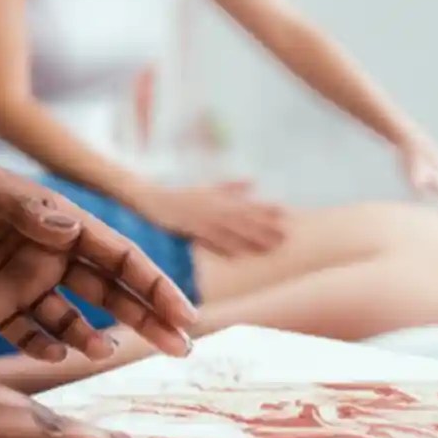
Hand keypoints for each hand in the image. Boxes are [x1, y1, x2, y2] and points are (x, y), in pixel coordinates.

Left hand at [0, 144, 198, 361]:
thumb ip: (22, 206)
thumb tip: (69, 229)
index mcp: (58, 220)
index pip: (119, 256)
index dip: (154, 284)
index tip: (184, 313)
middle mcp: (48, 254)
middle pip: (109, 292)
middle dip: (146, 317)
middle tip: (179, 347)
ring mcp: (20, 282)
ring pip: (73, 318)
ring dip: (95, 336)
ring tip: (106, 351)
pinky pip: (27, 335)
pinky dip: (46, 348)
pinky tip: (59, 356)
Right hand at [131, 182, 284, 256]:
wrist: (151, 198)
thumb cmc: (181, 194)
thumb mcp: (207, 186)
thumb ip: (231, 186)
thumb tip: (255, 181)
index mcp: (219, 197)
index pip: (247, 204)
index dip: (266, 209)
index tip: (286, 214)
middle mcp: (213, 208)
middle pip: (242, 220)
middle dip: (264, 228)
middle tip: (285, 236)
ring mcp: (201, 219)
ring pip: (229, 232)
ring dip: (250, 240)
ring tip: (270, 248)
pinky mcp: (188, 230)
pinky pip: (208, 241)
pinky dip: (223, 248)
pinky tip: (238, 256)